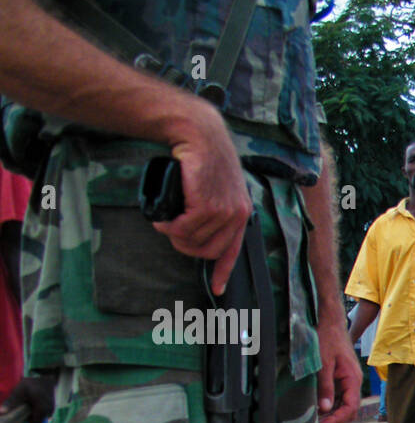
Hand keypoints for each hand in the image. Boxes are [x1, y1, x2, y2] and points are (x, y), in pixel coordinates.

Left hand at [0, 373, 55, 422]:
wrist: (45, 377)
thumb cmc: (31, 384)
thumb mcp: (18, 391)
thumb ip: (11, 403)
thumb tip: (1, 412)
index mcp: (42, 410)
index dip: (28, 420)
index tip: (24, 410)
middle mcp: (49, 411)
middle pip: (38, 421)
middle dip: (31, 415)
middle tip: (26, 405)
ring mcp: (52, 409)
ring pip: (41, 417)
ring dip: (35, 412)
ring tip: (31, 402)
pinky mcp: (53, 406)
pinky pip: (45, 412)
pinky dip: (39, 409)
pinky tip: (36, 401)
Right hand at [155, 103, 251, 296]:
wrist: (199, 132)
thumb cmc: (203, 157)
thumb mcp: (218, 185)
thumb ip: (216, 206)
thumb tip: (198, 227)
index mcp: (242, 213)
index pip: (234, 251)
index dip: (224, 273)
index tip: (218, 290)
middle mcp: (237, 215)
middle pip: (208, 252)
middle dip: (186, 248)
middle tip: (171, 235)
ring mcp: (224, 211)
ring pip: (194, 241)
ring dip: (174, 236)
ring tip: (164, 223)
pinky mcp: (208, 205)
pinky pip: (185, 229)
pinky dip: (170, 228)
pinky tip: (163, 221)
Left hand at [316, 309, 360, 422]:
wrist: (330, 321)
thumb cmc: (328, 338)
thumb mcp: (323, 363)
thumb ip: (325, 386)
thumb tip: (325, 408)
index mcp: (353, 379)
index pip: (351, 407)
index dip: (337, 420)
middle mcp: (354, 382)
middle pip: (350, 409)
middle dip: (336, 421)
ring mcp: (348, 380)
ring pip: (345, 404)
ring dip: (333, 415)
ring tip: (318, 422)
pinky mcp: (342, 377)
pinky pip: (340, 396)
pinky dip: (332, 405)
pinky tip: (320, 409)